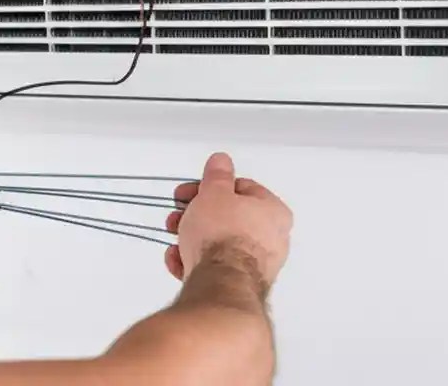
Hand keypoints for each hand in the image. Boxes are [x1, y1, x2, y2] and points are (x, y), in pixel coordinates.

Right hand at [164, 153, 292, 285]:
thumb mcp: (214, 193)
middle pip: (228, 218)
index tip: (190, 191)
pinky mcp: (240, 286)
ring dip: (192, 239)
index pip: (241, 189)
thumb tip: (221, 162)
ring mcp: (257, 265)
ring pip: (219, 245)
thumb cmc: (223, 235)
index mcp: (274, 211)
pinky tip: (178, 261)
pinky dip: (195, 263)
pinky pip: (215, 269)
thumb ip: (217, 176)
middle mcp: (272, 239)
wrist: (221, 284)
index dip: (211, 186)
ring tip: (174, 241)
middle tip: (178, 215)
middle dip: (197, 215)